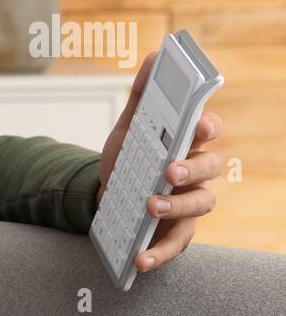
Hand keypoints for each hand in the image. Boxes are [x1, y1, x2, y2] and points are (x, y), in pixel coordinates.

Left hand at [97, 50, 224, 272]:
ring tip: (149, 207)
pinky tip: (140, 260)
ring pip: (201, 204)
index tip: (196, 126)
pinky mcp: (178, 230)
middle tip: (168, 171)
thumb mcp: (127, 128)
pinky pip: (178, 243)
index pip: (210, 131)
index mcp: (187, 143)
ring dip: (176, 206)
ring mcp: (190, 202)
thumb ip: (142, 95)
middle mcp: (196, 172)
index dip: (207, 128)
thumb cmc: (128, 159)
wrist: (105, 196)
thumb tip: (154, 55)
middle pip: (211, 168)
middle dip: (191, 168)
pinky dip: (160, 253)